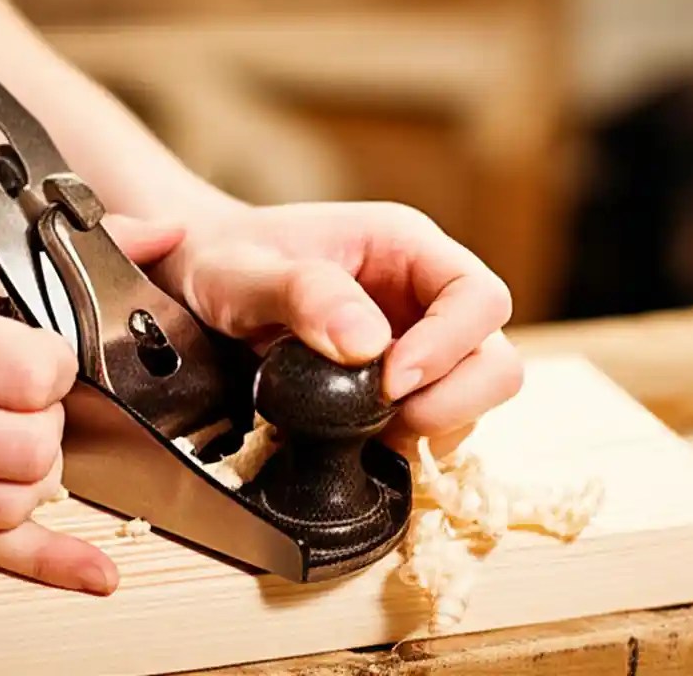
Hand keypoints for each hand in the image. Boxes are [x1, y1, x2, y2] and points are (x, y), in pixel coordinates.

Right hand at [0, 207, 181, 593]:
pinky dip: (43, 561)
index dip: (57, 363)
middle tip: (25, 385)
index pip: (32, 378)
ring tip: (12, 426)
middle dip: (51, 416)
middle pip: (30, 450)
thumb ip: (48, 247)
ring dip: (39, 467)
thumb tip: (157, 235)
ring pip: (13, 503)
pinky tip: (93, 570)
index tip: (40, 344)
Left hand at [151, 201, 523, 455]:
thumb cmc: (220, 259)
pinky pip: (434, 428)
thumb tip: (367, 343)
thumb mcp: (244, 272)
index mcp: (406, 248)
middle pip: (496, 357)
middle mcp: (424, 297)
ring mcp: (417, 345)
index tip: (392, 380)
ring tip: (363, 428)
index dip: (450, 345)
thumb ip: (303, 294)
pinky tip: (355, 438)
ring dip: (431, 427)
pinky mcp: (397, 391)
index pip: (479, 296)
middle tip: (392, 417)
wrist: (196, 281)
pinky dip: (407, 445)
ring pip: (473, 399)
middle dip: (456, 398)